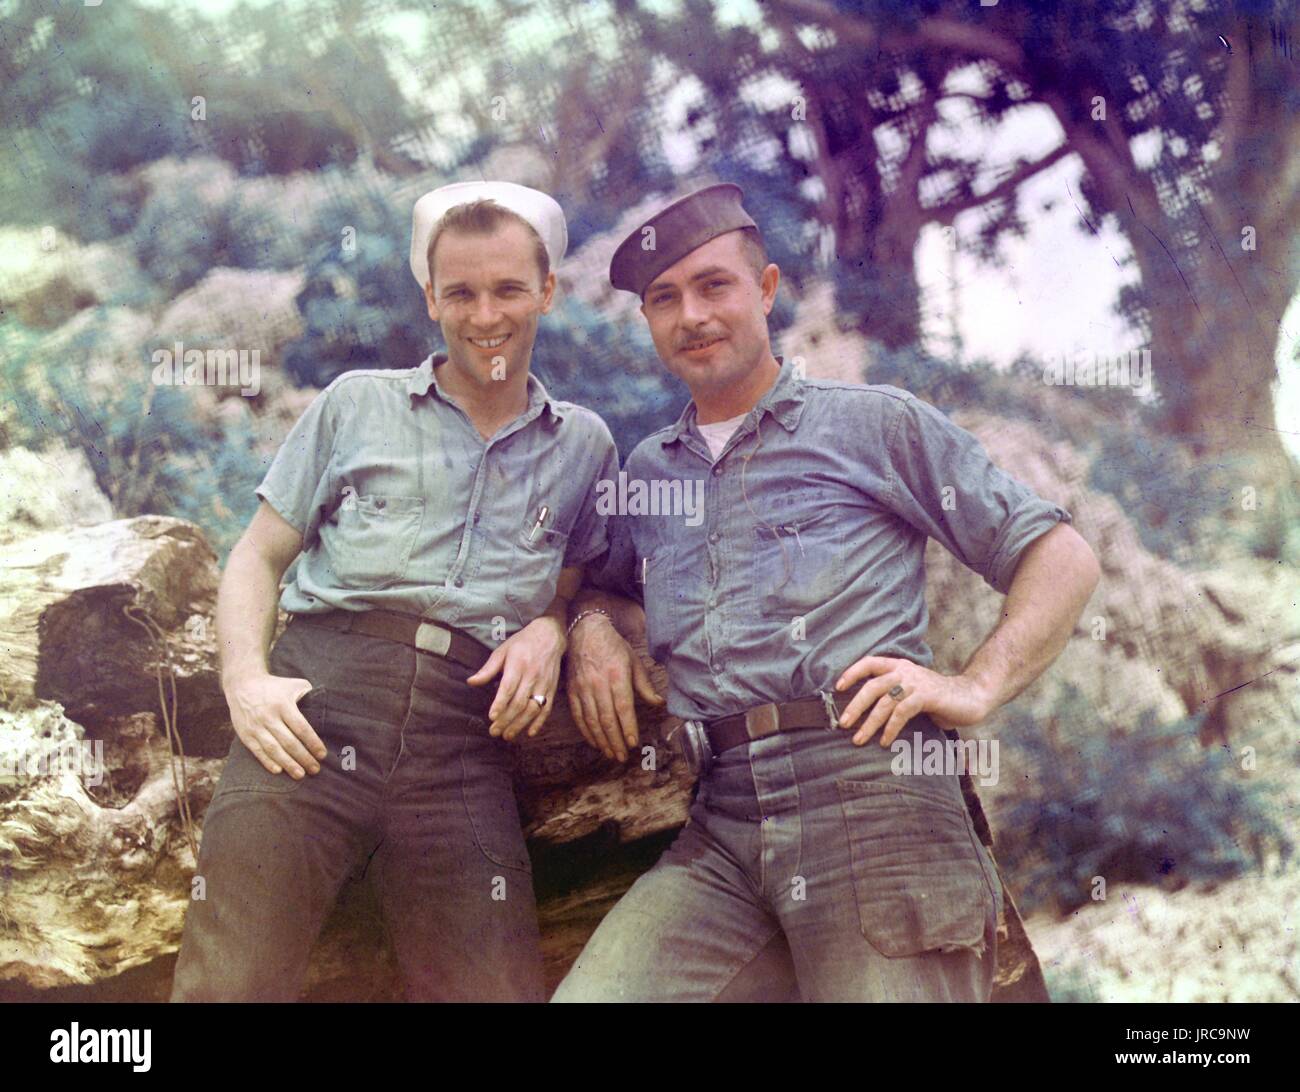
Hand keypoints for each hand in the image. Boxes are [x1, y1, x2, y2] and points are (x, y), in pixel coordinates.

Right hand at [223, 673, 327, 776]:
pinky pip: (257, 751)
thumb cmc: (275, 687)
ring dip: (288, 764)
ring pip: (274, 749)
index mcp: (283, 705)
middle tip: (315, 769)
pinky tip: (278, 771)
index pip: (301, 728)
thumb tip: (326, 708)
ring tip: (300, 774)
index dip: (313, 743)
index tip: (322, 754)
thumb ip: (309, 695)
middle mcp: (269, 716)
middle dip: (304, 757)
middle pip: (289, 742)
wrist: (242, 683)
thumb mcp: (293, 685)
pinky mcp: (245, 734)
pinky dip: (267, 762)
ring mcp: (256, 726)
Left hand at [468, 616, 564, 740]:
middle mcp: (532, 676)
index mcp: (518, 665)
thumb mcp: (502, 651)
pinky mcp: (552, 689)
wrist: (550, 635)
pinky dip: (539, 722)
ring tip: (508, 735)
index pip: (509, 688)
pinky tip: (530, 733)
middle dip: (506, 720)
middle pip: (519, 702)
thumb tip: (471, 682)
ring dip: (520, 724)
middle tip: (494, 732)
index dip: (500, 704)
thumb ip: (488, 669)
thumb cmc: (522, 643)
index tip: (491, 717)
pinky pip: (547, 709)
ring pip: (533, 709)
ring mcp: (544, 684)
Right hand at [565, 613, 663, 761]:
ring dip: (602, 740)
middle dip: (615, 740)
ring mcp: (583, 688)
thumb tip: (659, 704)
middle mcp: (598, 684)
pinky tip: (595, 742)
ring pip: (592, 720)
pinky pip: (578, 716)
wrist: (584, 631)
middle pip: (607, 718)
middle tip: (622, 756)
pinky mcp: (572, 691)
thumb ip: (645, 685)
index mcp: (617, 675)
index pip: (623, 707)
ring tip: (611, 753)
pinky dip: (586, 731)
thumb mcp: (633, 660)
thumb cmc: (613, 646)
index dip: (628, 727)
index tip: (633, 743)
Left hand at [834, 656, 992, 746]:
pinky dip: (890, 728)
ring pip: (885, 702)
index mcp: (899, 666)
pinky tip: (884, 741)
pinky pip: (902, 712)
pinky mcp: (927, 696)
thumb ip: (892, 695)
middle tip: (843, 723)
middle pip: (872, 686)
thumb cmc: (938, 698)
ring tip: (859, 739)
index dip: (852, 672)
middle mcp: (905, 670)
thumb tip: (864, 713)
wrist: (972, 697)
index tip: (837, 687)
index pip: (870, 662)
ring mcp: (916, 683)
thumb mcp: (911, 692)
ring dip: (869, 723)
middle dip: (855, 705)